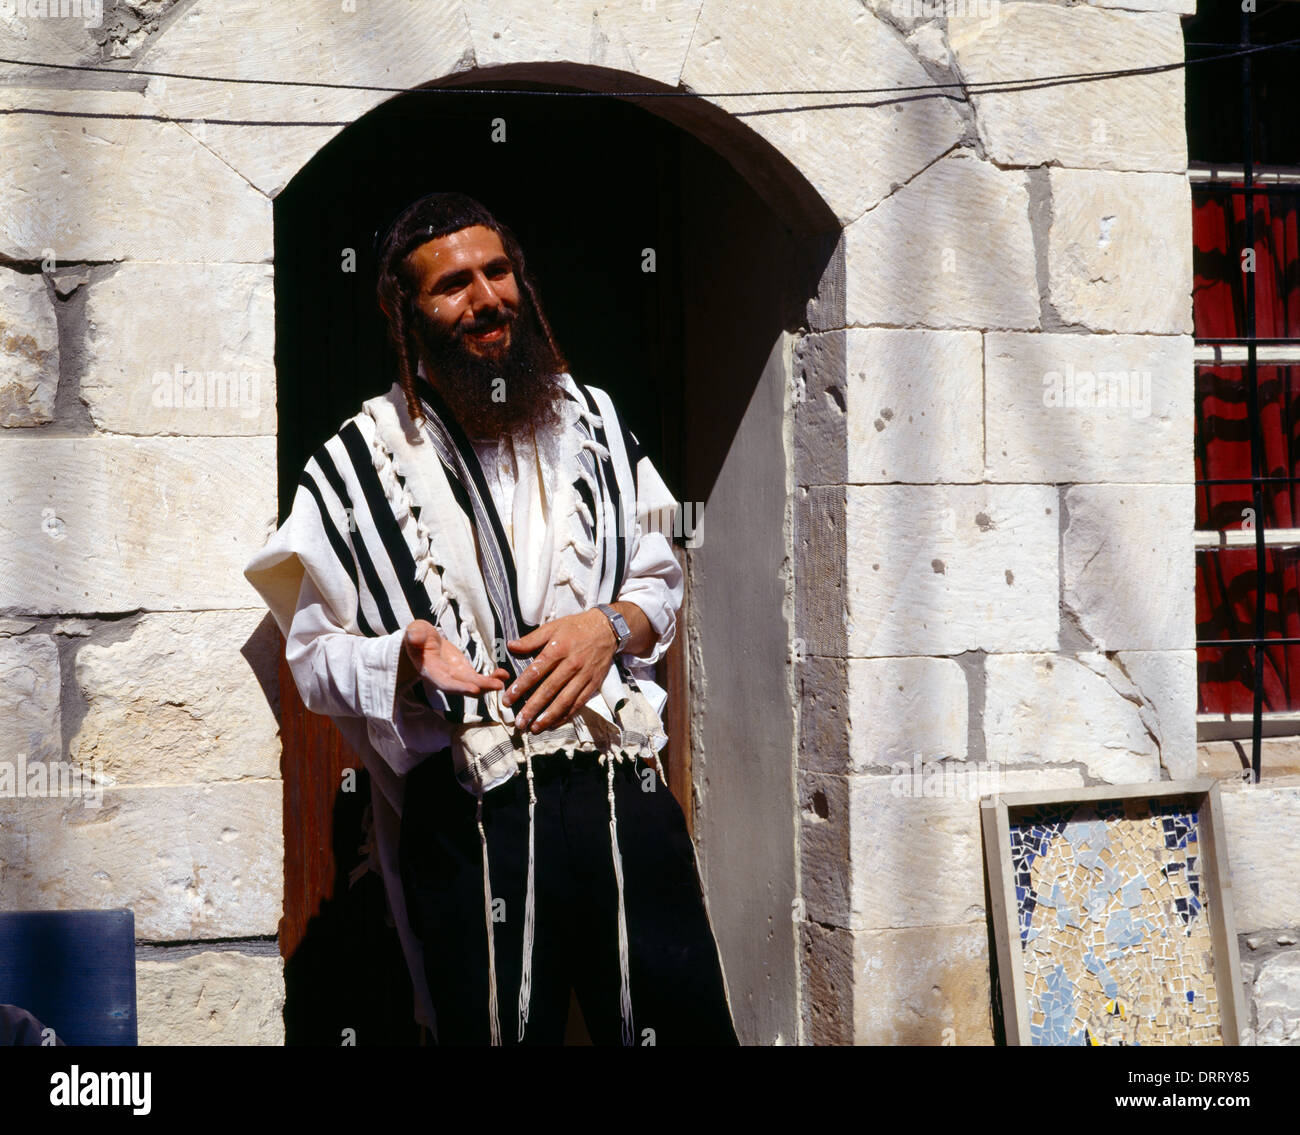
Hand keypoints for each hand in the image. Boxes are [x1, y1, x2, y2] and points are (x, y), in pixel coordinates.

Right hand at [399, 619, 508, 696]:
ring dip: (489, 685)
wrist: (422, 642)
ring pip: (473, 684)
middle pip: (463, 686)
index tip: (474, 689)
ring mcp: (455, 676)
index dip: (459, 687)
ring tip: (503, 680)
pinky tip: (504, 675)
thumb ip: (415, 635)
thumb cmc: (418, 636)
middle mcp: (444, 677)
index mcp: (431, 670)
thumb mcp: (415, 631)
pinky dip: (491, 678)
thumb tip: (415, 636)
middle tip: (497, 686)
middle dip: (480, 687)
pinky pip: (478, 678)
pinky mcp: (464, 672)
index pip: (445, 682)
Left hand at [501, 610, 617, 732]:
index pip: (535, 672)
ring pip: (564, 701)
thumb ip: (531, 639)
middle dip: (532, 708)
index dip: (520, 687)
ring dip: (548, 717)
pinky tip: (554, 723)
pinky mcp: (593, 684)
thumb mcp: (552, 627)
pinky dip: (566, 715)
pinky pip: (578, 703)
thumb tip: (510, 646)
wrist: (607, 629)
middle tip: (519, 722)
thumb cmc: (576, 627)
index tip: (507, 700)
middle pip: (548, 690)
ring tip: (534, 728)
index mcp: (557, 650)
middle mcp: (570, 665)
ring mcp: (583, 676)